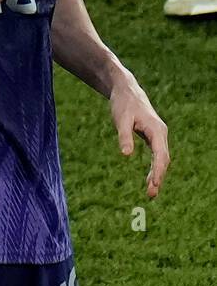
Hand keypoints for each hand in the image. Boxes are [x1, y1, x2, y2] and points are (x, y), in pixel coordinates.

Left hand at [109, 75, 169, 198]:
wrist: (126, 91)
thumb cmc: (123, 104)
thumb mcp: (121, 120)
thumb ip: (124, 136)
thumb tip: (126, 155)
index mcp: (156, 130)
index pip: (160, 154)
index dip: (158, 171)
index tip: (154, 184)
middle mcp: (161, 134)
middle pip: (163, 159)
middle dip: (158, 177)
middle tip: (151, 195)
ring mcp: (158, 136)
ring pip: (161, 159)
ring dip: (157, 175)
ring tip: (151, 193)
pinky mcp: (152, 137)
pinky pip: (156, 156)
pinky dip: (154, 169)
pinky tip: (150, 180)